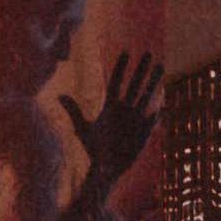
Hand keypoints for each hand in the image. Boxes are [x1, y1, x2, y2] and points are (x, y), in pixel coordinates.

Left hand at [63, 49, 162, 191]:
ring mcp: (135, 118)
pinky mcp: (144, 131)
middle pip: (134, 85)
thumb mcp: (83, 129)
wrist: (106, 168)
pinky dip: (156, 113)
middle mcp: (125, 109)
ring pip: (146, 97)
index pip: (116, 83)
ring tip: (161, 66)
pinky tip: (160, 106)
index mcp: (110, 107)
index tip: (126, 52)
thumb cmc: (93, 149)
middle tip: (148, 53)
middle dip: (141, 70)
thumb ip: (73, 111)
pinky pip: (151, 119)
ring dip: (153, 83)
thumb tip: (59, 95)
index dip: (120, 68)